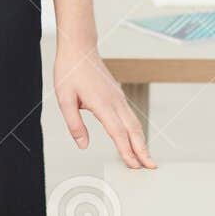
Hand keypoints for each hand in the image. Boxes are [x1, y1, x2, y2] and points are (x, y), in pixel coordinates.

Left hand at [54, 41, 155, 168]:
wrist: (79, 49)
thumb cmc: (71, 70)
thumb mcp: (64, 99)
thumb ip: (74, 124)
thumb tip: (82, 144)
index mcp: (102, 103)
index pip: (118, 132)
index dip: (126, 150)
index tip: (133, 165)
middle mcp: (114, 101)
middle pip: (133, 130)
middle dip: (143, 150)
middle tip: (150, 167)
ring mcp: (118, 97)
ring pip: (134, 123)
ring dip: (142, 141)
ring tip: (146, 158)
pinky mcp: (117, 95)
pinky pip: (130, 116)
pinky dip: (136, 131)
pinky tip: (136, 138)